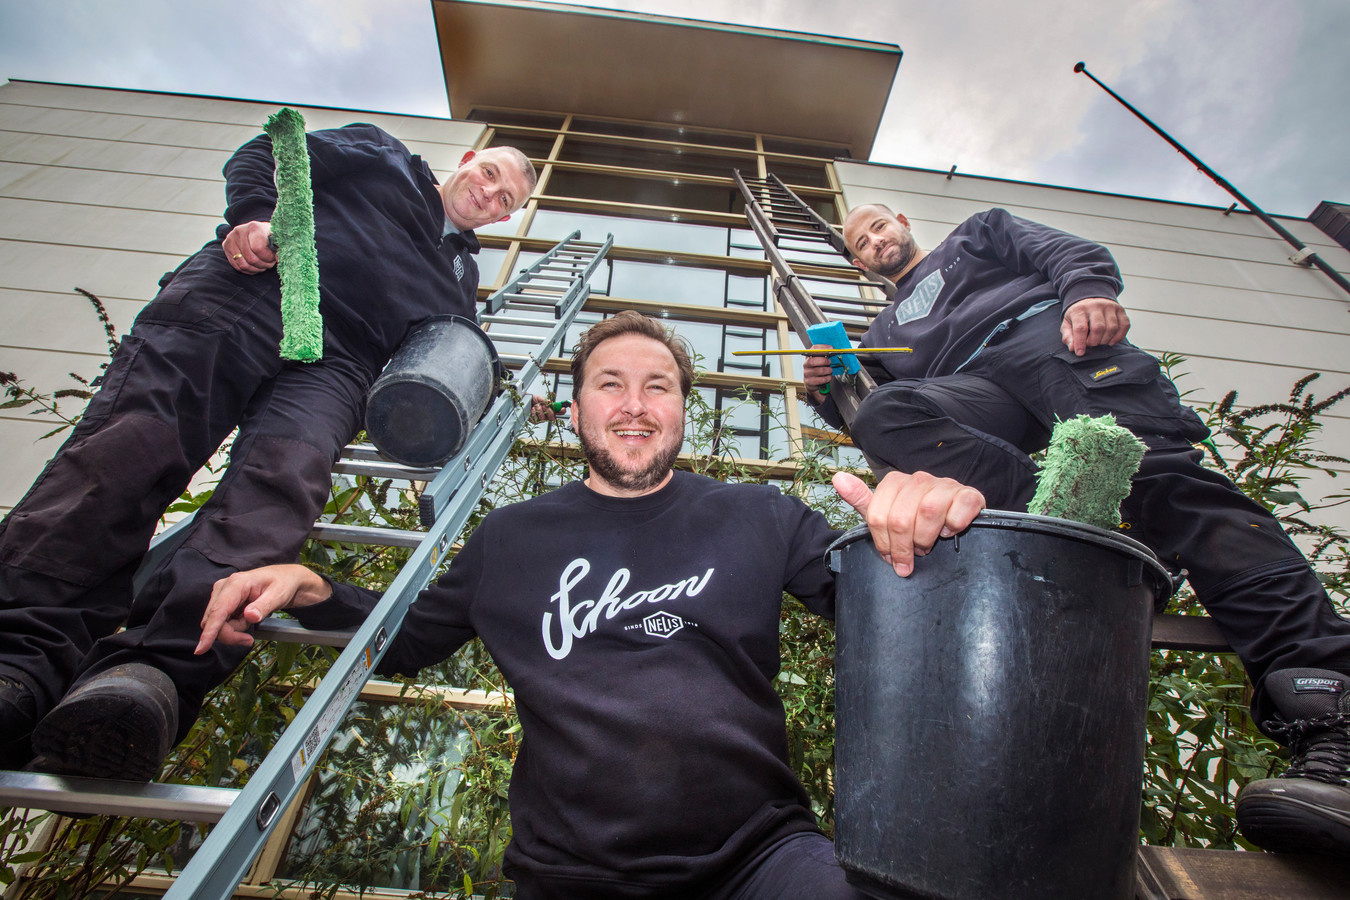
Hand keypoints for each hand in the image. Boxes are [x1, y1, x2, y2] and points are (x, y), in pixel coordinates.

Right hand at [197, 564, 329, 653]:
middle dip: (231, 634)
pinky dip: (235, 627)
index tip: (201, 648)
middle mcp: (224, 588)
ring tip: (253, 619)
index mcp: (236, 583)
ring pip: (217, 625)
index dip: (210, 631)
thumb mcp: (279, 595)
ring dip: (234, 630)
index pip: (218, 611)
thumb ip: (264, 606)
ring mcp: (222, 595)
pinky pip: (222, 623)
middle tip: (249, 639)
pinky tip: (247, 618)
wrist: (285, 579)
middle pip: (214, 621)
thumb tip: (250, 616)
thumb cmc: (283, 583)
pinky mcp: (223, 602)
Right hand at [222, 221, 276, 273]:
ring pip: (243, 265)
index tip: (273, 258)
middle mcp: (240, 231)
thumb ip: (279, 248)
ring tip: (263, 265)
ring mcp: (231, 238)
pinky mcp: (225, 246)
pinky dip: (248, 270)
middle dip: (263, 265)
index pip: (258, 248)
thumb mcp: (276, 239)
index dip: (267, 257)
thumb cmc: (268, 235)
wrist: (255, 230)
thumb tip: (278, 259)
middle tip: (269, 263)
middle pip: (251, 259)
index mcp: (254, 227)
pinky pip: (237, 266)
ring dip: (256, 269)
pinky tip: (255, 266)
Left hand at [527, 394, 566, 422]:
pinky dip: (533, 412)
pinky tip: (532, 409)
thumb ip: (546, 401)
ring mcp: (541, 419)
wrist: (524, 401)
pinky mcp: (535, 421)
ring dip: (539, 410)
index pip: (559, 412)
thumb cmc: (532, 400)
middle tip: (544, 406)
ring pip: (543, 418)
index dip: (562, 411)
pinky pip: (536, 418)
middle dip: (548, 411)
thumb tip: (550, 402)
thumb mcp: (540, 398)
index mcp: (550, 409)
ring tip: (535, 406)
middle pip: (553, 417)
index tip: (562, 408)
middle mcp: (547, 415)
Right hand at [802, 343, 834, 397]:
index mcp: (809, 356)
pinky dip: (827, 378)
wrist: (812, 383)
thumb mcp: (821, 362)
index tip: (831, 348)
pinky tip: (828, 377)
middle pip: (812, 361)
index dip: (823, 348)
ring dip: (827, 370)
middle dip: (824, 361)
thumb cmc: (818, 370)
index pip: (814, 349)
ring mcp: (806, 373)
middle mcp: (806, 364)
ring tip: (830, 371)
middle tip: (830, 362)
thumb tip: (833, 351)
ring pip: (818, 371)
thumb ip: (825, 356)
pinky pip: (820, 380)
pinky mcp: (809, 382)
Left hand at [834, 470, 984, 577]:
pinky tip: (950, 530)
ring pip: (928, 512)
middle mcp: (919, 479)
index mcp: (895, 482)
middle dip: (904, 546)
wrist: (955, 516)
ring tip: (928, 544)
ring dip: (927, 538)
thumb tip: (838, 478)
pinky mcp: (969, 495)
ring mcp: (945, 485)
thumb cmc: (916, 518)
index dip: (883, 543)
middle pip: (901, 519)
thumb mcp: (885, 512)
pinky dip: (954, 526)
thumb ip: (861, 499)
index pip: (877, 516)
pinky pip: (959, 510)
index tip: (890, 557)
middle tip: (911, 556)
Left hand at [1060, 297, 1128, 355]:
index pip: (1081, 328)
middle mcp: (1096, 306)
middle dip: (1095, 341)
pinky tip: (1111, 341)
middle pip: (1098, 328)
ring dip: (1106, 340)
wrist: (1091, 302)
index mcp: (1080, 310)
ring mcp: (1110, 306)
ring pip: (1112, 328)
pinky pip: (1124, 325)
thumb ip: (1068, 337)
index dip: (1080, 343)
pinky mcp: (1120, 310)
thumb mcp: (1068, 324)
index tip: (1080, 353)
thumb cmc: (1079, 315)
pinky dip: (1119, 337)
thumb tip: (1072, 348)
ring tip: (1100, 342)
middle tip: (1091, 344)